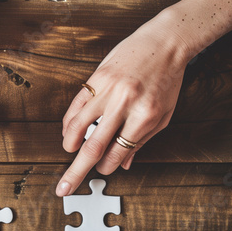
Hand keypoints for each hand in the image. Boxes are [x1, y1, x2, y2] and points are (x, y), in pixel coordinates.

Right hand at [57, 13, 194, 195]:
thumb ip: (142, 140)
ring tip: (68, 152)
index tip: (103, 170)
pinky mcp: (97, 78)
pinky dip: (69, 122)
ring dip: (70, 144)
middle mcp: (125, 104)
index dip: (108, 166)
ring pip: (80, 126)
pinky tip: (68, 131)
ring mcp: (108, 90)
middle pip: (94, 146)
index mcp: (146, 116)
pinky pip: (76, 106)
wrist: (165, 42)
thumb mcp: (164, 113)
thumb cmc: (167, 79)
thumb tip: (122, 163)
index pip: (119, 151)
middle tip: (64, 187)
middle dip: (77, 171)